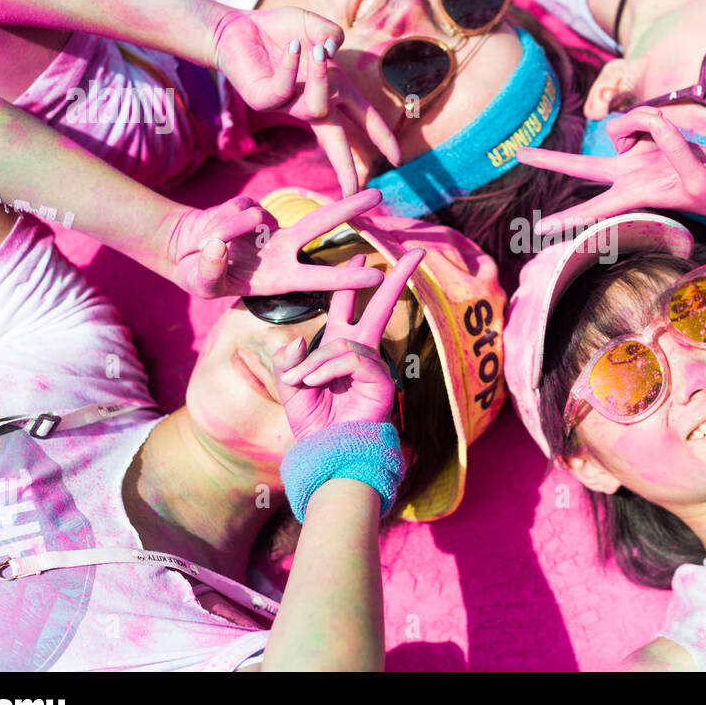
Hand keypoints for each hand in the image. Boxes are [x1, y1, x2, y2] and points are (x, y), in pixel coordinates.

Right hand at [164, 189, 387, 297]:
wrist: (185, 251)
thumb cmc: (200, 275)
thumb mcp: (203, 284)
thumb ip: (211, 271)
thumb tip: (218, 244)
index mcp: (281, 278)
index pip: (319, 278)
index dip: (347, 279)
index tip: (378, 276)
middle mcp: (283, 249)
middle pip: (319, 224)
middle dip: (349, 208)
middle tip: (379, 193)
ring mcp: (268, 225)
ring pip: (257, 215)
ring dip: (227, 229)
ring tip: (209, 245)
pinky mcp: (250, 206)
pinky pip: (233, 210)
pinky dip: (217, 220)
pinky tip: (212, 229)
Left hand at [211, 7, 400, 188]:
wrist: (238, 27)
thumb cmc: (279, 30)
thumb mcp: (314, 26)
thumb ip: (330, 32)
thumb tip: (331, 49)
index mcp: (334, 92)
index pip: (363, 116)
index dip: (381, 136)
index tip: (397, 160)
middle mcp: (314, 104)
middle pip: (337, 140)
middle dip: (347, 164)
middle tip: (354, 193)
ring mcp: (288, 106)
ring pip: (317, 108)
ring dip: (323, 80)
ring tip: (318, 51)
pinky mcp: (264, 100)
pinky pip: (286, 89)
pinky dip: (293, 66)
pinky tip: (293, 46)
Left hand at [273, 247, 425, 437]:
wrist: (328, 451)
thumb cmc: (314, 422)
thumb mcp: (289, 387)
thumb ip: (289, 360)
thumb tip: (300, 339)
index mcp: (339, 345)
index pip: (348, 304)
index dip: (351, 280)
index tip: (361, 257)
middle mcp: (360, 350)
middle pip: (381, 305)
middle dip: (397, 278)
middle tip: (416, 253)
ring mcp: (373, 364)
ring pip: (345, 342)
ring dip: (316, 362)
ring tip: (300, 384)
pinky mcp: (380, 379)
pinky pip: (351, 359)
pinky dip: (327, 370)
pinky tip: (314, 384)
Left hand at [516, 109, 705, 229]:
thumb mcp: (698, 178)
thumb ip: (673, 148)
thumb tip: (651, 122)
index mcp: (638, 194)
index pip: (595, 208)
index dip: (569, 218)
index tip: (541, 229)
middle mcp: (630, 176)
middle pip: (581, 166)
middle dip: (550, 159)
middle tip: (519, 153)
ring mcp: (637, 157)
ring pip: (619, 126)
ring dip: (639, 122)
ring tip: (666, 137)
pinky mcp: (650, 140)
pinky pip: (642, 116)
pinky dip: (653, 119)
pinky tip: (668, 133)